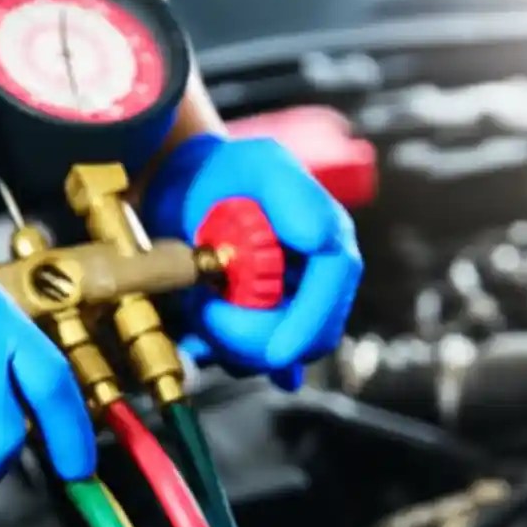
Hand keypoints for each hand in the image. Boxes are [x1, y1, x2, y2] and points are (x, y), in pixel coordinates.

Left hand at [143, 134, 361, 386]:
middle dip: (254, 337)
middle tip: (203, 309)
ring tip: (196, 302)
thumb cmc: (227, 173)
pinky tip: (201, 337)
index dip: (308, 325)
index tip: (276, 355)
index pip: (333, 287)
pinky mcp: (268, 326)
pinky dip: (224, 354)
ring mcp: (296, 306)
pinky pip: (254, 360)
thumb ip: (293, 196)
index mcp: (330, 238)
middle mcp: (321, 279)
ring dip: (228, 341)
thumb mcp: (260, 166)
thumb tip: (320, 240)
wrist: (193, 189)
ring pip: (277, 355)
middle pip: (309, 336)